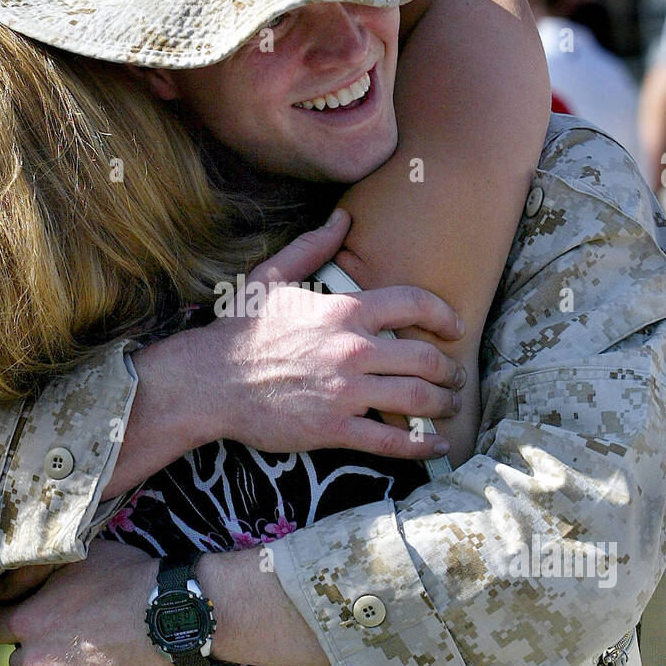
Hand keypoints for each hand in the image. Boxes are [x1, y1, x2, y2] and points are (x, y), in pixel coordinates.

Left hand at [0, 540, 168, 665]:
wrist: (170, 614)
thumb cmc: (127, 578)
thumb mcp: (77, 558)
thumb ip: (32, 572)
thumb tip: (3, 590)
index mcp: (30, 620)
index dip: (14, 622)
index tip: (33, 620)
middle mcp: (38, 659)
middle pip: (17, 664)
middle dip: (35, 654)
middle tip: (64, 642)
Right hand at [204, 209, 465, 459]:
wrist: (209, 380)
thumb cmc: (241, 329)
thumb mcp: (274, 277)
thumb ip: (313, 247)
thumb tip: (342, 219)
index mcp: (344, 311)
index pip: (414, 304)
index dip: (443, 315)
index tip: (455, 327)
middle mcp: (353, 349)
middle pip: (425, 357)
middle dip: (449, 368)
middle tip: (455, 375)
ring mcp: (346, 391)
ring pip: (416, 398)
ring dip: (442, 404)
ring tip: (449, 405)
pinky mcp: (335, 428)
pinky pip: (392, 440)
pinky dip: (422, 446)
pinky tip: (438, 444)